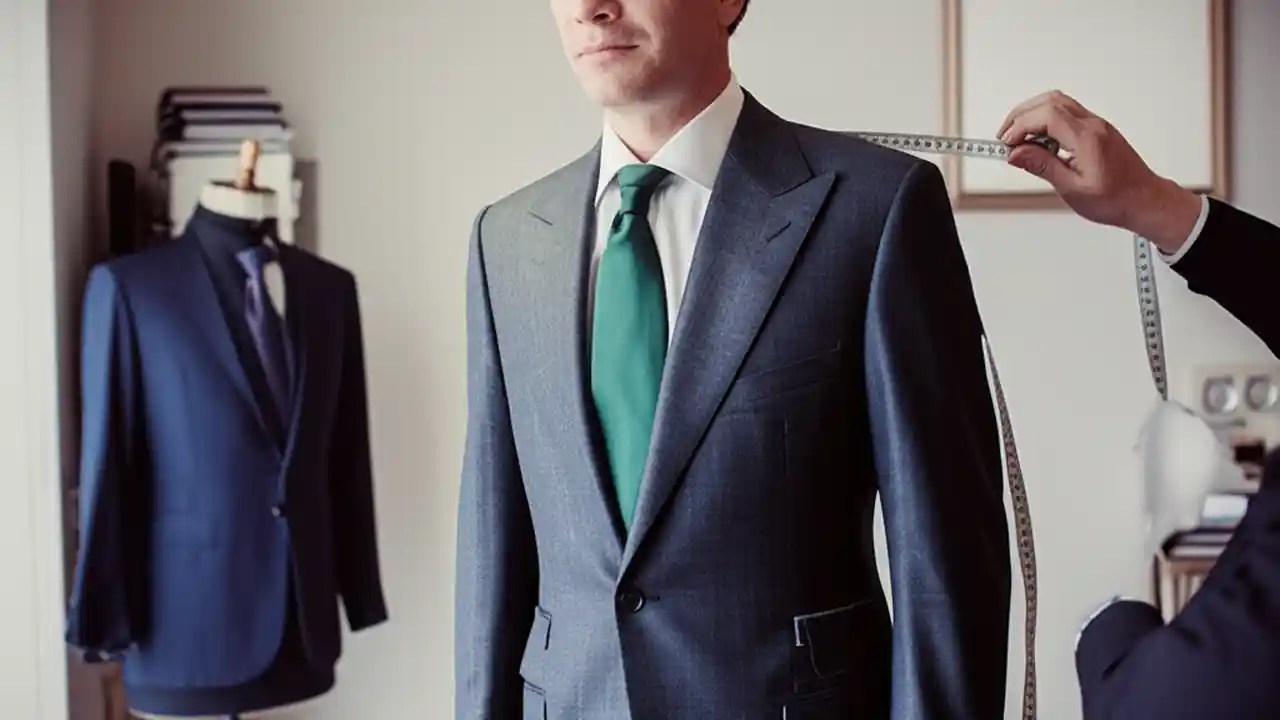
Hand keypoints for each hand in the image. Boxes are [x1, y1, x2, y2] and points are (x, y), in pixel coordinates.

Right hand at [998, 90, 1201, 253]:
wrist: (1145, 201)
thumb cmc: (1116, 199)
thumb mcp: (1072, 189)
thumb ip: (1042, 166)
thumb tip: (1017, 153)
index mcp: (1088, 138)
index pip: (1047, 116)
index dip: (1020, 126)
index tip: (1007, 144)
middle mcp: (1093, 125)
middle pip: (1050, 101)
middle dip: (1021, 116)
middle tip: (1005, 138)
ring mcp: (1096, 125)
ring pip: (1058, 103)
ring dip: (1033, 115)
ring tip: (1018, 139)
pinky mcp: (1096, 130)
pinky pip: (1066, 113)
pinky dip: (1046, 121)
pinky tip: (1039, 142)